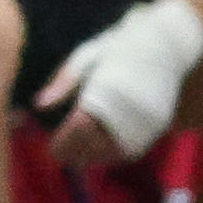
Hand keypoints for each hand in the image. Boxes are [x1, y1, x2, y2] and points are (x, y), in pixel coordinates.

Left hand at [40, 0, 202, 166]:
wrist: (164, 43)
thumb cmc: (118, 47)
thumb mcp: (86, 56)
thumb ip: (63, 81)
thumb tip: (39, 105)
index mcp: (104, 90)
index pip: (78, 129)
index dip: (64, 144)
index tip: (53, 148)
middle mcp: (126, 109)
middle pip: (95, 144)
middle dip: (76, 154)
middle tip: (62, 156)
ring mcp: (145, 119)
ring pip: (114, 151)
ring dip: (95, 158)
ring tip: (78, 158)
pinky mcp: (158, 124)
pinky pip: (133, 149)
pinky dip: (114, 155)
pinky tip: (101, 151)